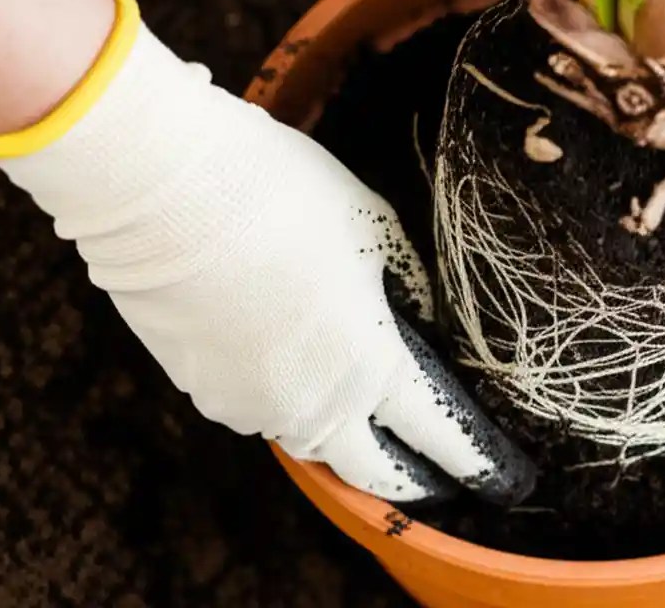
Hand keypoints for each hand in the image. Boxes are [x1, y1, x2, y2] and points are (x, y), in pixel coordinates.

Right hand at [0, 0, 534, 504]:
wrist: (160, 187)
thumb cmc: (281, 194)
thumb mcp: (374, 228)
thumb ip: (409, 285)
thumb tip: (425, 318)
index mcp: (371, 367)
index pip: (440, 437)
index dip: (478, 462)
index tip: (503, 477)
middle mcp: (311, 405)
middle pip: (375, 471)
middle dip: (412, 478)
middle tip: (436, 472)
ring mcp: (249, 406)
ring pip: (313, 440)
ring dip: (346, 436)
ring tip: (370, 419)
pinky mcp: (201, 390)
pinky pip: (262, 409)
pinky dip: (289, 399)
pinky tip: (296, 365)